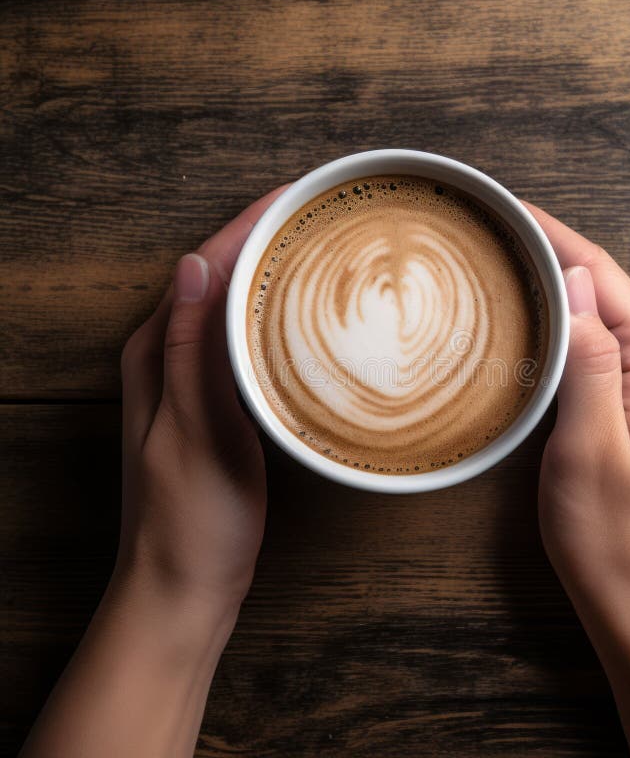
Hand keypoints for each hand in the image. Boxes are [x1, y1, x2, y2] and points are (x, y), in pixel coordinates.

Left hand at [117, 184, 287, 615]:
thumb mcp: (191, 431)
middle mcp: (171, 356)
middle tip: (323, 214)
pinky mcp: (221, 403)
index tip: (298, 194)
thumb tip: (190, 264)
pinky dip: (276, 319)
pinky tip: (307, 319)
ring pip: (236, 308)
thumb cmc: (187, 517)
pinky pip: (248, 343)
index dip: (249, 224)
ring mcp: (196, 380)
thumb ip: (187, 350)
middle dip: (266, 239)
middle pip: (220, 277)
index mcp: (156, 352)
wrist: (185, 584)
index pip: (204, 266)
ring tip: (324, 250)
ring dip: (273, 274)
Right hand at [528, 202, 629, 621]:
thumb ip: (590, 357)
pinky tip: (519, 316)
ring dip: (548, 281)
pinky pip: (584, 344)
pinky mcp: (619, 401)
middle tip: (491, 226)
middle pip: (598, 285)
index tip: (509, 206)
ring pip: (590, 312)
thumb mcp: (592, 442)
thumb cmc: (611, 528)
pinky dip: (551, 321)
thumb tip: (575, 278)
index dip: (555, 234)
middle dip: (549, 249)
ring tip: (497, 257)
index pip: (603, 275)